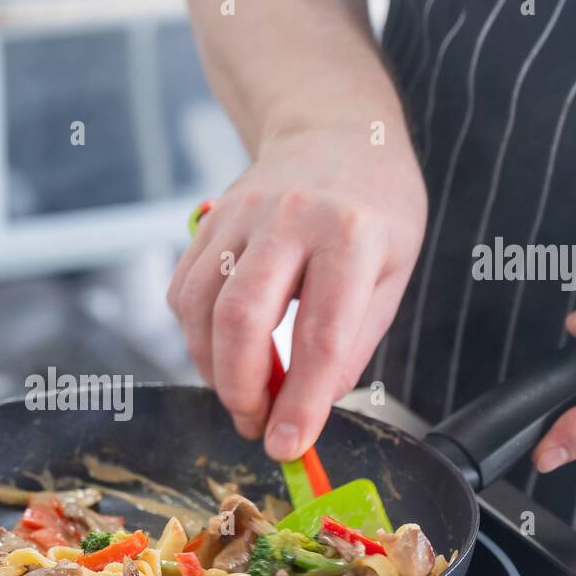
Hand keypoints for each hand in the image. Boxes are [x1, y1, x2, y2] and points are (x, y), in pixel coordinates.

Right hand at [166, 125, 426, 460]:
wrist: (335, 130)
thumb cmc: (373, 206)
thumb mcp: (392, 271)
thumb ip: (353, 340)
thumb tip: (311, 404)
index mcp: (352, 234)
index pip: (321, 335)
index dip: (301, 401)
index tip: (288, 445)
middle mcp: (290, 218)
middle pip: (241, 318)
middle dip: (239, 388)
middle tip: (255, 423)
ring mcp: (241, 215)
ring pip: (201, 308)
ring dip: (212, 368)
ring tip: (241, 392)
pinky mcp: (208, 222)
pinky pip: (183, 291)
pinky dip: (195, 335)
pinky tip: (221, 349)